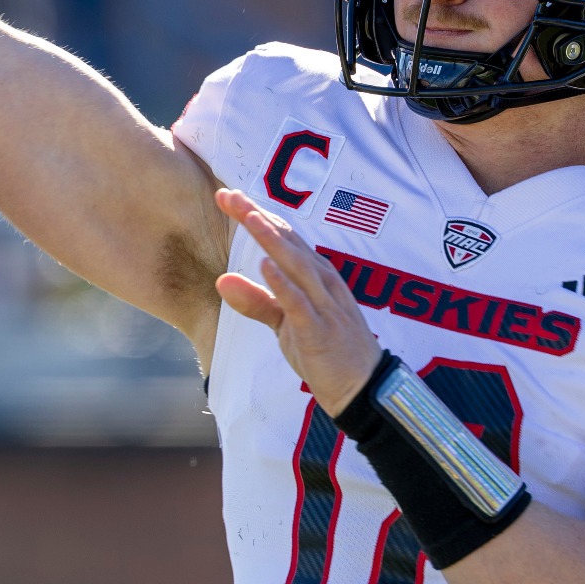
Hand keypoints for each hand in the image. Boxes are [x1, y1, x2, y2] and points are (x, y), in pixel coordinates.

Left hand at [214, 188, 383, 416]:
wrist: (363, 389)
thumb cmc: (326, 351)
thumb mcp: (285, 323)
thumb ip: (256, 300)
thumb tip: (221, 280)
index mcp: (315, 275)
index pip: (283, 237)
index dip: (255, 214)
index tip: (225, 195)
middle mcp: (322, 282)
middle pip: (288, 242)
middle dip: (257, 216)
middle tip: (227, 194)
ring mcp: (324, 305)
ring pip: (296, 265)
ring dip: (272, 240)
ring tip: (248, 218)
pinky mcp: (319, 331)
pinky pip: (300, 303)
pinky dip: (283, 283)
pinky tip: (265, 266)